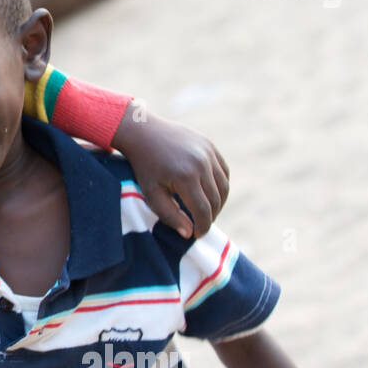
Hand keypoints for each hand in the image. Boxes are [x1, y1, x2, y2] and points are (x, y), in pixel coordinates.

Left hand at [112, 107, 228, 238]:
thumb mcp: (151, 193)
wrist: (143, 133)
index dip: (203, 226)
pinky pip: (223, 171)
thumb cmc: (144, 166)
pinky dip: (221, 186)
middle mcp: (201, 163)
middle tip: (201, 225)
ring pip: (224, 186)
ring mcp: (208, 152)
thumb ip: (170, 215)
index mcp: (185, 176)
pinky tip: (211, 194)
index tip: (198, 235)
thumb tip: (189, 233)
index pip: (203, 210)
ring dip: (219, 203)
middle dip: (211, 216)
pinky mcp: (210, 145)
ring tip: (207, 212)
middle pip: (216, 199)